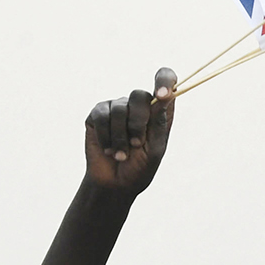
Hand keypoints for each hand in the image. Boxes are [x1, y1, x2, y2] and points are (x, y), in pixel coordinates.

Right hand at [84, 68, 176, 194]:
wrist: (115, 185)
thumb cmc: (140, 168)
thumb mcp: (155, 149)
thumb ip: (159, 123)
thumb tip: (165, 96)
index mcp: (159, 111)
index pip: (166, 79)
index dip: (165, 81)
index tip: (162, 95)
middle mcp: (138, 105)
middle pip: (139, 95)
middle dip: (138, 123)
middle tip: (136, 144)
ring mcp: (116, 108)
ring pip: (118, 109)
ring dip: (120, 137)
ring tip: (121, 155)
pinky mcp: (97, 115)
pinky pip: (101, 116)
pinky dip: (106, 137)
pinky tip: (109, 150)